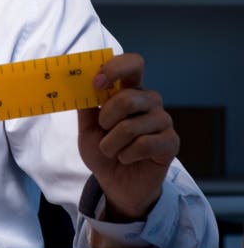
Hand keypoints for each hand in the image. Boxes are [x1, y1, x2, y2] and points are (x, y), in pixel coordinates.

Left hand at [77, 53, 178, 220]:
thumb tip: (77, 80)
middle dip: (107, 118)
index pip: (133, 64)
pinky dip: (127, 154)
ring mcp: (163, 120)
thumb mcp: (86, 127)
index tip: (97, 83)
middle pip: (129, 97)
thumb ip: (85, 104)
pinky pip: (145, 144)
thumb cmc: (103, 151)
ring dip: (113, 143)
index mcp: (128, 90)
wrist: (115, 183)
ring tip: (112, 150)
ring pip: (133, 125)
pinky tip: (127, 158)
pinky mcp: (171, 142)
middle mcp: (149, 101)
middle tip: (103, 130)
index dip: (115, 68)